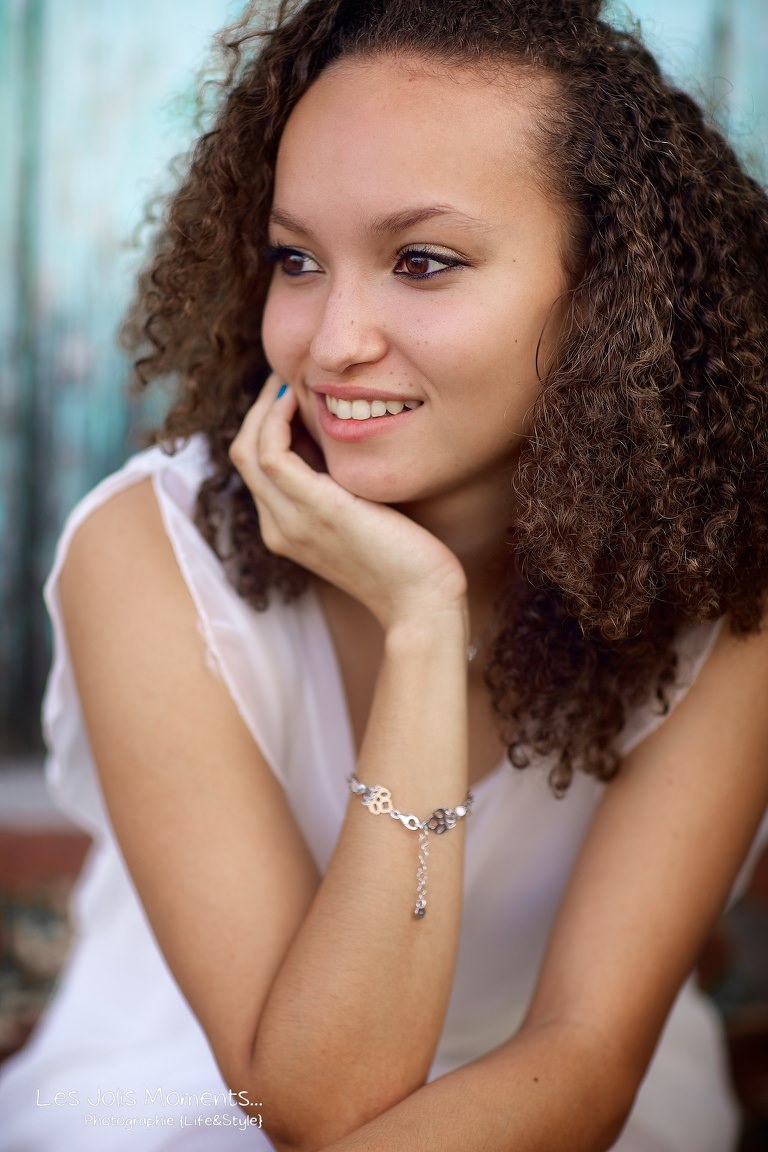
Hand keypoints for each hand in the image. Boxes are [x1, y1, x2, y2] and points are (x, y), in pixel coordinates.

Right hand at [229, 375, 467, 631]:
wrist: (422, 602)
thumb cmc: (407, 561)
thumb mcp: (363, 517)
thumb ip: (342, 488)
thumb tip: (340, 447)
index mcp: (286, 531)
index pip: (256, 468)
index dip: (266, 426)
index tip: (290, 396)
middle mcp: (279, 528)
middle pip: (242, 454)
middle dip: (259, 409)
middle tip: (283, 378)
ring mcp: (291, 521)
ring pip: (248, 449)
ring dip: (264, 407)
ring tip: (288, 381)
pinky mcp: (314, 509)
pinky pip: (271, 453)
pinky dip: (277, 420)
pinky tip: (297, 400)